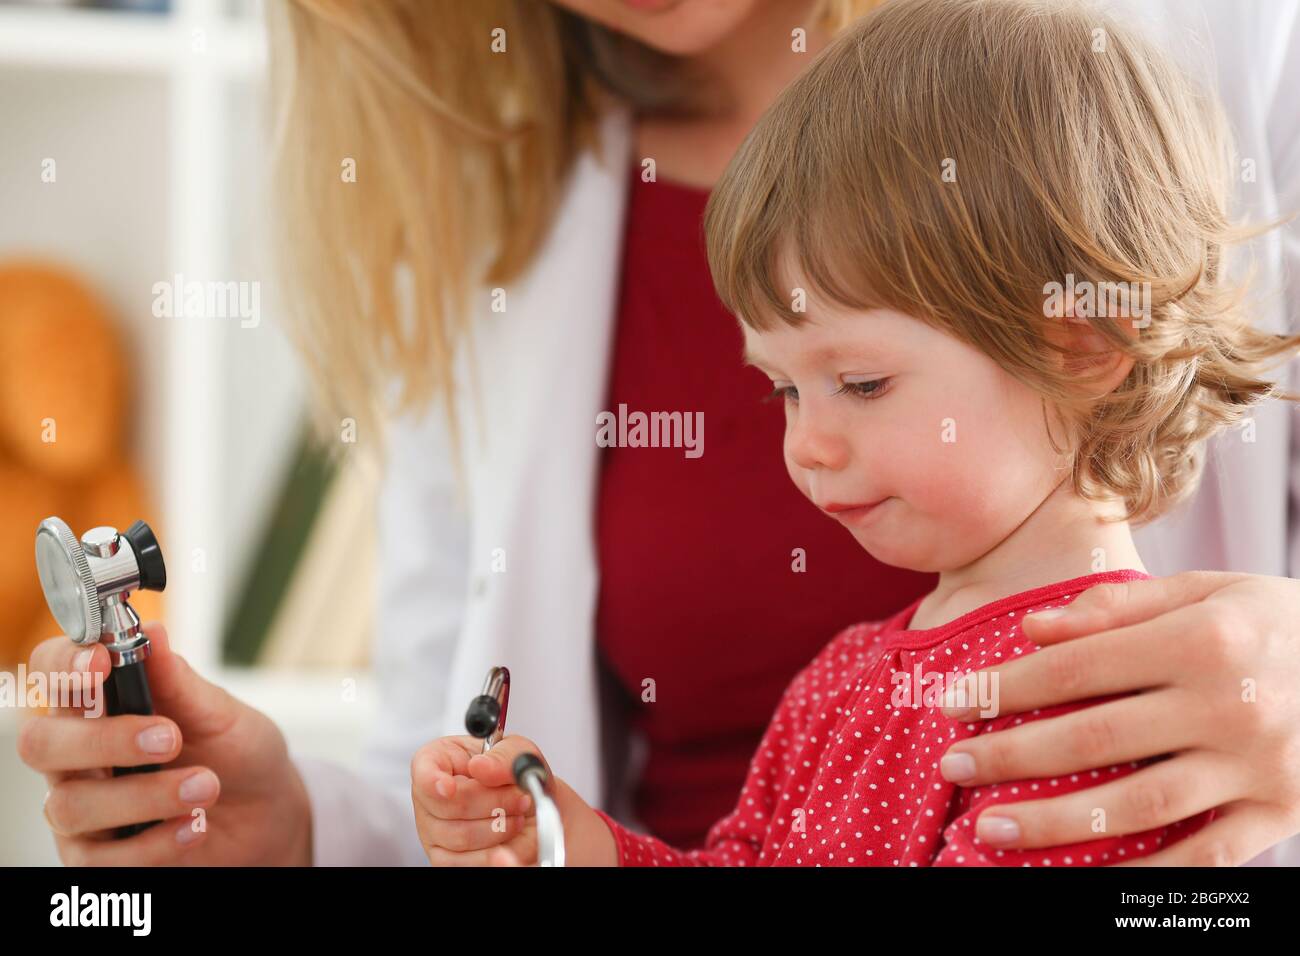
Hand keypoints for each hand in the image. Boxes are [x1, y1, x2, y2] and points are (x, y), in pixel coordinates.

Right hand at [17, 621, 313, 865]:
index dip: (64, 665)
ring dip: (145, 796)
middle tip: (169, 738)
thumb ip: (180, 682)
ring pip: (71, 806)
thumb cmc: (237, 755)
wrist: (268, 816)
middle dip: (102, 740)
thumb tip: (151, 632)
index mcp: (103, 705)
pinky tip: (192, 827)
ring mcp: (84, 809)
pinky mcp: (100, 859)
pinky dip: (151, 843)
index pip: (52, 673)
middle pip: (41, 744)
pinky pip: (99, 860)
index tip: (102, 661)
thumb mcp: (221, 714)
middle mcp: (80, 756)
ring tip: (206, 786)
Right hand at [411, 733, 616, 865]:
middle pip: (450, 806)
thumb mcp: (518, 752)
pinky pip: (465, 862)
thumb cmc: (515, 777)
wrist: (531, 809)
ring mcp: (432, 830)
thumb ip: (503, 756)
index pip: (424, 770)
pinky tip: (508, 842)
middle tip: (520, 798)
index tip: (450, 787)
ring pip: (460, 836)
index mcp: (439, 760)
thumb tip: (481, 767)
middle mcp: (429, 797)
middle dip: (493, 803)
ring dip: (499, 828)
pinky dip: (494, 854)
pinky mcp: (444, 858)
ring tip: (517, 817)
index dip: (433, 780)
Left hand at [937, 571, 1299, 864]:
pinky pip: (1203, 858)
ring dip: (1055, 822)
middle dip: (1012, 755)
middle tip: (952, 767)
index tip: (950, 703)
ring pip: (1138, 806)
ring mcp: (1256, 767)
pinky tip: (1084, 878)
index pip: (1077, 668)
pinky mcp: (1280, 814)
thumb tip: (1032, 629)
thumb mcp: (1208, 590)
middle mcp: (1228, 706)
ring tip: (990, 829)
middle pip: (1096, 739)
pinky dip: (1144, 873)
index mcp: (1202, 640)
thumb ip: (1117, 606)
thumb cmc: (1276, 623)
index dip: (1006, 688)